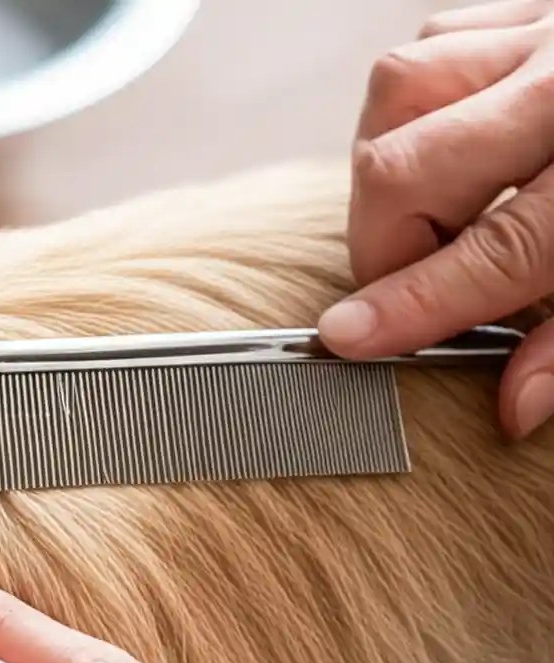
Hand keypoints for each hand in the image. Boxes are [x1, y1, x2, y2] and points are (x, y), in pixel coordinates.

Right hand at [318, 0, 553, 437]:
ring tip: (422, 209)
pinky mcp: (534, 1)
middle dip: (382, 240)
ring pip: (402, 90)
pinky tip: (446, 141)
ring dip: (388, 162)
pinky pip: (433, 41)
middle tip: (407, 280)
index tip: (346, 337)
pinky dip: (418, 103)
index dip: (410, 304)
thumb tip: (516, 404)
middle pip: (410, 167)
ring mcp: (549, 33)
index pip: (493, 254)